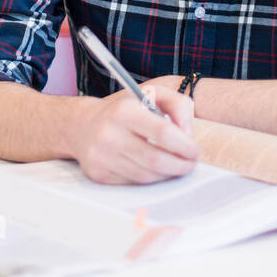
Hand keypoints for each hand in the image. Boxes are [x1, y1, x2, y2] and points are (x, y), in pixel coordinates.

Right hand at [69, 80, 198, 184]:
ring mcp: (101, 157)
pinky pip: (133, 183)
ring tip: (176, 165)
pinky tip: (155, 169)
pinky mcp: (98, 174)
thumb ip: (178, 105)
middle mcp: (109, 134)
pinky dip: (150, 179)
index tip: (195, 151)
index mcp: (123, 111)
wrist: (81, 125)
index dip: (184, 145)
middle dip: (180, 165)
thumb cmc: (123, 109)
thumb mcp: (151, 94)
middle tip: (191, 163)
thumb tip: (187, 134)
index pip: (162, 133)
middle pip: (156, 160)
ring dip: (167, 174)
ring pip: (147, 176)